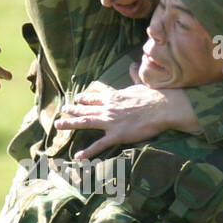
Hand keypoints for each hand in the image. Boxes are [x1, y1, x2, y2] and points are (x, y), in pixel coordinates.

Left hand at [54, 72, 200, 159]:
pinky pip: (100, 145)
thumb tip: (134, 66)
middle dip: (72, 110)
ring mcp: (111, 122)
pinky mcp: (117, 135)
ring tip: (58, 125)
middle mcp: (108, 108)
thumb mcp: (141, 83)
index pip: (94, 97)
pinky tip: (78, 156)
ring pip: (86, 122)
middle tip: (62, 111)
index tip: (76, 98)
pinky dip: (88, 151)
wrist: (163, 107)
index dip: (83, 98)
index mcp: (113, 96)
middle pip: (85, 109)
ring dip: (71, 124)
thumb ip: (134, 76)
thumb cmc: (154, 95)